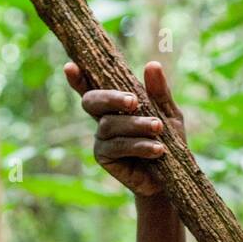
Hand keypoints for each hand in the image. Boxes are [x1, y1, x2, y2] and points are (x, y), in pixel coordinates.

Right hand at [64, 59, 187, 196]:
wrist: (173, 177)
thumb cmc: (170, 141)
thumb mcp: (169, 114)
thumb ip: (159, 92)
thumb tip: (151, 64)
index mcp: (115, 104)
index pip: (93, 87)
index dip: (78, 78)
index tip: (69, 66)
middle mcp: (103, 119)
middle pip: (91, 101)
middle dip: (110, 98)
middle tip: (133, 101)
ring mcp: (101, 138)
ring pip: (109, 124)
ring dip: (136, 125)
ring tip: (158, 128)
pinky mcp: (104, 157)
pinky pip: (117, 146)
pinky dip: (139, 145)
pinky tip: (157, 149)